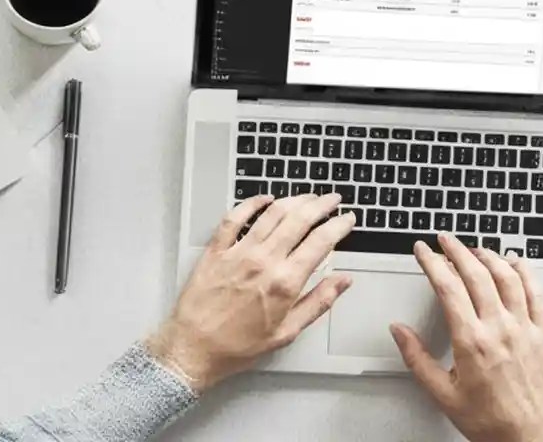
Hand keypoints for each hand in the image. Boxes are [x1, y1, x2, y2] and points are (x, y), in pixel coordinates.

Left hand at [146, 194, 355, 391]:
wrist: (194, 346)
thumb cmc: (238, 345)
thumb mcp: (287, 332)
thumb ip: (318, 302)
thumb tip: (342, 282)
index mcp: (285, 282)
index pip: (320, 242)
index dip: (339, 225)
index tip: (347, 218)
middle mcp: (263, 261)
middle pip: (299, 219)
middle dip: (320, 205)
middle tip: (332, 199)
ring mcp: (238, 252)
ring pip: (271, 213)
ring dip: (293, 200)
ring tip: (306, 197)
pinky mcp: (216, 249)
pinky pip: (235, 217)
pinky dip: (252, 203)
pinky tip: (264, 199)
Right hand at [392, 234, 542, 441]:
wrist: (529, 438)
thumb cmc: (489, 421)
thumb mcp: (441, 393)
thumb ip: (416, 358)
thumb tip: (398, 331)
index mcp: (471, 342)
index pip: (448, 288)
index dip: (433, 263)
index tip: (423, 251)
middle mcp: (500, 330)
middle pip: (477, 275)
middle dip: (457, 250)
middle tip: (445, 240)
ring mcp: (525, 330)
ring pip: (508, 278)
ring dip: (489, 256)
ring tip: (475, 248)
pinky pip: (537, 294)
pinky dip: (526, 273)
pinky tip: (516, 263)